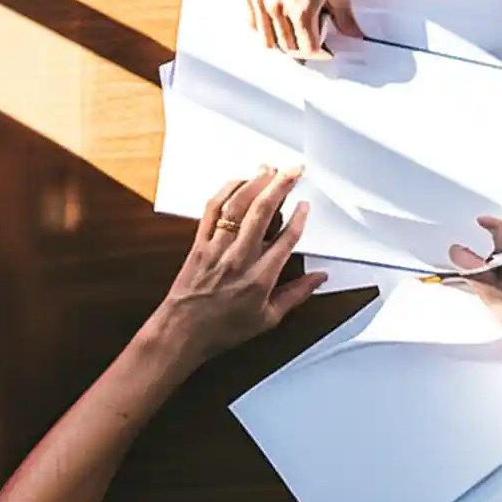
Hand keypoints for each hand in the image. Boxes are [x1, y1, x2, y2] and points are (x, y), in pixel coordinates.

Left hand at [145, 166, 327, 367]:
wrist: (182, 332)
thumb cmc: (223, 328)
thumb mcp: (268, 319)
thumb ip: (296, 294)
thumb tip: (319, 278)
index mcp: (259, 279)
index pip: (285, 240)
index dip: (298, 219)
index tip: (305, 205)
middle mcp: (238, 259)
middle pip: (262, 213)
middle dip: (280, 187)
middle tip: (293, 171)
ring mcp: (217, 248)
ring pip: (237, 207)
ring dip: (254, 183)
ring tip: (268, 169)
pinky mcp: (199, 243)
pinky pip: (212, 211)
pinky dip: (225, 191)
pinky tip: (237, 182)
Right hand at [240, 0, 361, 58]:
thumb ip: (345, 16)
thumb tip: (354, 36)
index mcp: (301, 9)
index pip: (308, 49)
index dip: (319, 53)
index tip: (325, 49)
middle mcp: (277, 7)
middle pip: (288, 47)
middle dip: (302, 48)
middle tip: (312, 39)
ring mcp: (260, 0)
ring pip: (267, 39)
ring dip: (282, 41)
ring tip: (294, 32)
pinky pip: (252, 22)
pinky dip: (263, 27)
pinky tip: (275, 21)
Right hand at [448, 217, 501, 334]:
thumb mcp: (487, 284)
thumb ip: (470, 266)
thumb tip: (455, 250)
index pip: (501, 228)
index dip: (488, 222)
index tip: (478, 221)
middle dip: (489, 238)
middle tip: (476, 238)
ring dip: (487, 256)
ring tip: (472, 262)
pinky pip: (501, 271)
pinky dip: (489, 271)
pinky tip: (479, 282)